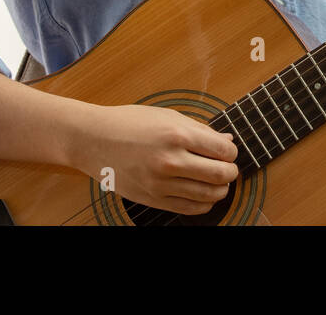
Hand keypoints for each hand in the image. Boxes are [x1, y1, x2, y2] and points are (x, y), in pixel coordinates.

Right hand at [73, 104, 238, 215]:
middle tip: (229, 169)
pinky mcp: (153, 199)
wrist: (93, 139)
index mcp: (177, 135)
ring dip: (220, 190)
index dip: (232, 152)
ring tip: (219, 183)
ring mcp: (161, 183)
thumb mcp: (167, 116)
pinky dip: (204, 205)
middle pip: (220, 175)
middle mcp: (170, 160)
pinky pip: (189, 209)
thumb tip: (227, 140)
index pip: (223, 150)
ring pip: (208, 195)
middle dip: (231, 172)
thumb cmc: (129, 123)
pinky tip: (204, 196)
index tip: (228, 152)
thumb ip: (200, 130)